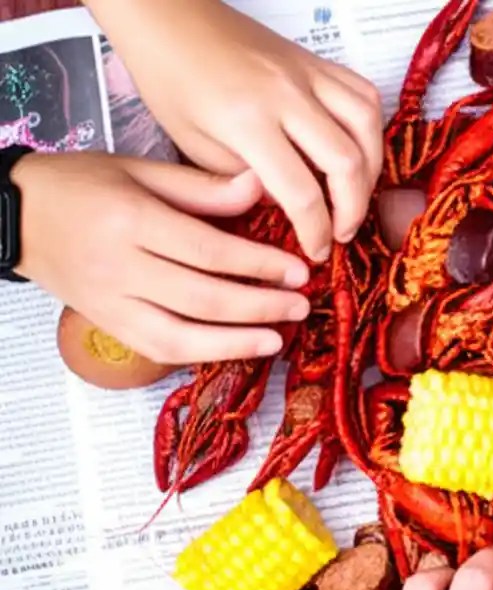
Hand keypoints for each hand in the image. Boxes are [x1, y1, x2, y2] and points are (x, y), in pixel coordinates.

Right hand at [13, 152, 308, 363]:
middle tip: (301, 304)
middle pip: (201, 296)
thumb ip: (201, 186)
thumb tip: (260, 186)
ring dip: (236, 341)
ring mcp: (110, 302)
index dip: (258, 265)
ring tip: (279, 337)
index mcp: (131, 219)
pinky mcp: (107, 324)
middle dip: (259, 305)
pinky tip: (238, 348)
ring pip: (181, 334)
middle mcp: (120, 267)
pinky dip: (202, 353)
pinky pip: (159, 348)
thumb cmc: (80, 185)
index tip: (299, 269)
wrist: (13, 216)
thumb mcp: (139, 170)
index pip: (207, 250)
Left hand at [86, 0, 382, 261]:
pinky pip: (365, 95)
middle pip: (347, 162)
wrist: (171, 20)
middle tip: (343, 232)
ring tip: (357, 196)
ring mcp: (308, 73)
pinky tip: (360, 152)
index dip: (316, 231)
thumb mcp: (193, 145)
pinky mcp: (318, 61)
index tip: (317, 251)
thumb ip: (242, 180)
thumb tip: (285, 203)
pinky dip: (371, 130)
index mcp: (246, 119)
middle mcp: (286, 94)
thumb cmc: (172, 79)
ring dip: (371, 170)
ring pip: (367, 126)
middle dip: (353, 208)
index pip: (301, 191)